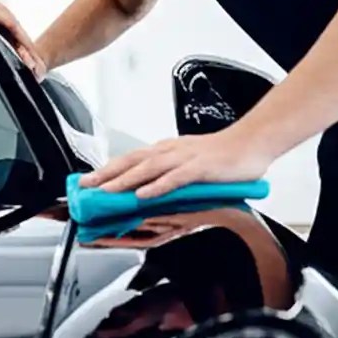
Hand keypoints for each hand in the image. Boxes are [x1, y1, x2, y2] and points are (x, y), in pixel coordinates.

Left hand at [79, 129, 274, 198]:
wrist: (252, 143)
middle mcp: (170, 151)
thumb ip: (167, 175)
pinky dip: (157, 186)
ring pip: (148, 168)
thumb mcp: (188, 163)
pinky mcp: (201, 168)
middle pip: (131, 161)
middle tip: (85, 187)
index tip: (88, 181)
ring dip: (124, 180)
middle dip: (106, 174)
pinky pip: (175, 178)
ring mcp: (185, 158)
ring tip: (105, 192)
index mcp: (166, 150)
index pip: (130, 159)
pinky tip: (143, 195)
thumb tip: (145, 191)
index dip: (107, 169)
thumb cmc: (223, 155)